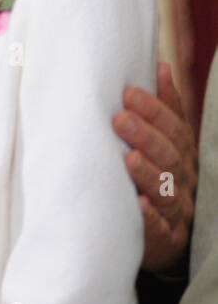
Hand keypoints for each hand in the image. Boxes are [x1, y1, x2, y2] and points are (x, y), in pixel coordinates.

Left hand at [114, 61, 196, 275]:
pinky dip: (149, 216)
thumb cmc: (157, 178)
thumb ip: (165, 109)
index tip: (128, 93)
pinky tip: (138, 204)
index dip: (155, 110)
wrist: (163, 236)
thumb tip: (160, 66)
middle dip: (146, 136)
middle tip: (119, 119)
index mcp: (184, 155)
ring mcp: (177, 210)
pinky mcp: (166, 238)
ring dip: (148, 173)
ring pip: (166, 190)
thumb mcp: (163, 142)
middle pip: (170, 156)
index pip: (175, 128)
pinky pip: (160, 228)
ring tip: (128, 158)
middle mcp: (184, 180)